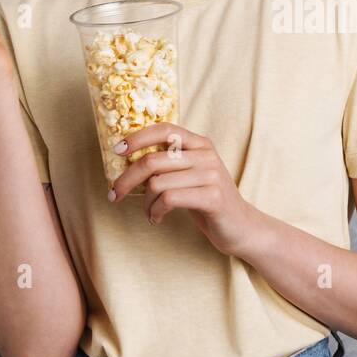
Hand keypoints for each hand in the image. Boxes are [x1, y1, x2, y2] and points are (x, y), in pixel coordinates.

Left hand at [108, 122, 262, 257]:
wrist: (242, 226)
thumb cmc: (208, 200)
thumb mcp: (191, 174)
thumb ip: (170, 162)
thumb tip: (129, 158)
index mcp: (200, 144)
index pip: (165, 129)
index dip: (137, 137)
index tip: (116, 150)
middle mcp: (206, 155)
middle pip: (152, 160)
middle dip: (127, 179)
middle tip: (115, 194)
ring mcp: (211, 175)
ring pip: (157, 183)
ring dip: (145, 203)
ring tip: (149, 212)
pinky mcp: (212, 197)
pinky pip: (169, 199)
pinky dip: (155, 211)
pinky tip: (156, 218)